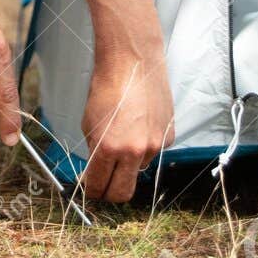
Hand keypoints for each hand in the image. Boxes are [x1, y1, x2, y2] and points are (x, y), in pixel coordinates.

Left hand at [80, 48, 174, 201]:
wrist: (132, 62)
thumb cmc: (106, 87)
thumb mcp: (89, 122)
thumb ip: (94, 150)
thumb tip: (95, 170)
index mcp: (109, 149)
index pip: (99, 186)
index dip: (92, 192)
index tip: (91, 191)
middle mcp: (134, 152)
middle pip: (123, 193)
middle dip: (111, 194)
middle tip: (104, 186)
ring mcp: (154, 146)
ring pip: (139, 170)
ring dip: (130, 163)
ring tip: (124, 136)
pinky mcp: (168, 138)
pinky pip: (154, 152)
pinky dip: (145, 146)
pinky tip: (139, 124)